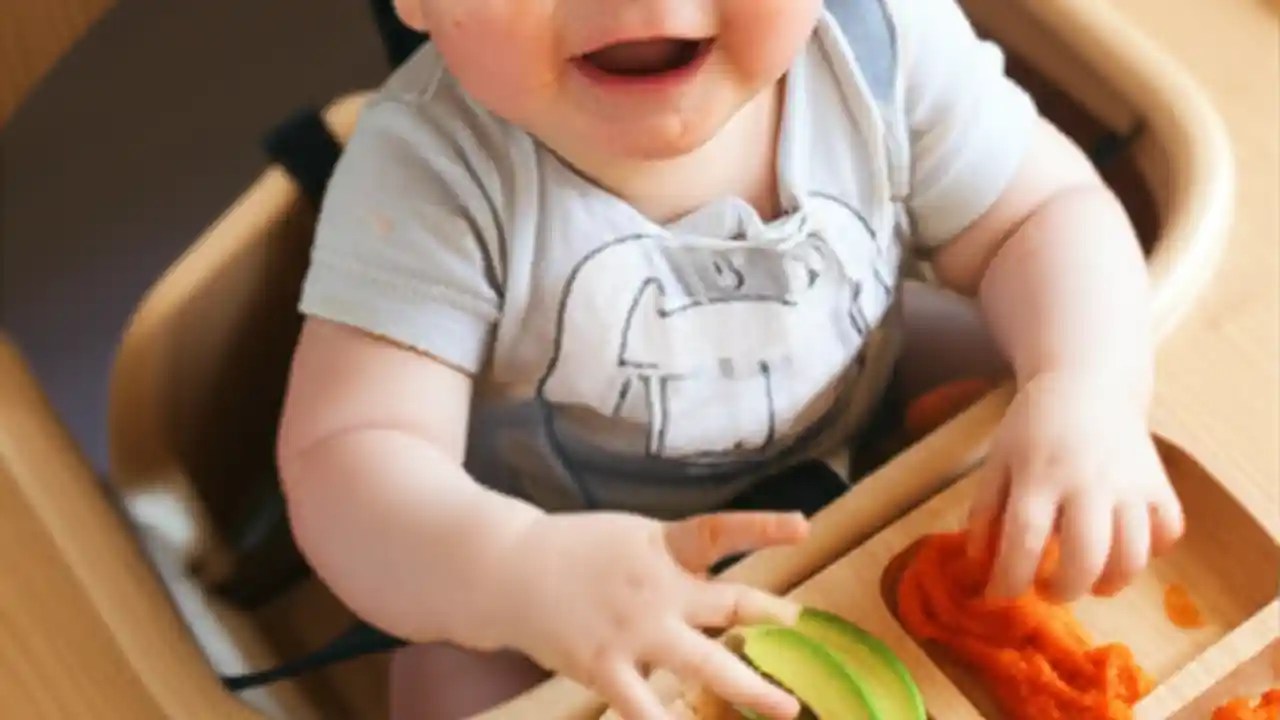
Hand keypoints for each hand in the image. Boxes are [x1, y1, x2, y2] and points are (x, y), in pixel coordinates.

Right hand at [496, 510, 809, 719]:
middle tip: (800, 624)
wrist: (508, 570)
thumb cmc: (574, 554)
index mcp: (663, 547)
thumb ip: (673, 566)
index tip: (803, 526)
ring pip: (703, 665)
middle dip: (768, 614)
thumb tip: (716, 602)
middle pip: (726, 605)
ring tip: (787, 708)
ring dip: (748, 687)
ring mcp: (635, 631)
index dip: (763, 527)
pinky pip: (645, 709)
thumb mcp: (629, 540)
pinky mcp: (606, 666)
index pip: (720, 531)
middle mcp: (658, 588)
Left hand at [966, 371, 1184, 601]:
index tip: (999, 596)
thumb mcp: (997, 461)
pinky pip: (1167, 532)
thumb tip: (978, 563)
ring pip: (1132, 556)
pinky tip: (1125, 548)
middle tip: (1048, 590)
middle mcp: (1088, 482)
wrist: (1087, 383)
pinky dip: (1151, 552)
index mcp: (1039, 475)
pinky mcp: (1160, 484)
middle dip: (1065, 590)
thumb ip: (984, 512)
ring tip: (1089, 581)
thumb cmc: (1034, 426)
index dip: (1010, 578)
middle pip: (1086, 557)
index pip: (1024, 540)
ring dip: (1109, 583)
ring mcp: (1130, 484)